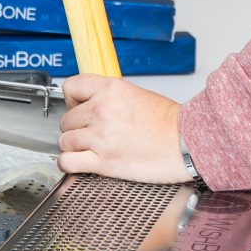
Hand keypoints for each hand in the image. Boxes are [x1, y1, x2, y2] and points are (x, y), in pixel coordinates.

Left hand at [58, 75, 189, 182]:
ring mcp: (100, 137)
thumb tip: (88, 103)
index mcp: (110, 89)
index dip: (73, 99)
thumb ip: (108, 96)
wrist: (185, 143)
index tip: (78, 106)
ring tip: (88, 147)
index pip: (70, 87)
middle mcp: (102, 111)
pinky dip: (69, 163)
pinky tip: (78, 161)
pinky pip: (67, 162)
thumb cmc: (167, 122)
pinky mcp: (103, 162)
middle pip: (67, 118)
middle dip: (77, 126)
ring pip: (64, 140)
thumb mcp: (134, 94)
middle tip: (91, 131)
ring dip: (73, 145)